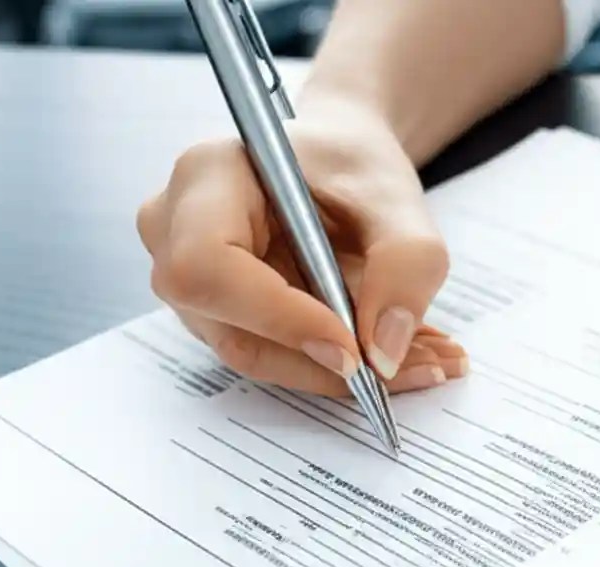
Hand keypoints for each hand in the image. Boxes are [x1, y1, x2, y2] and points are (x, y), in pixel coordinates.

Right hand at [136, 100, 466, 396]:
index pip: (209, 265)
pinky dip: (332, 366)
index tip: (353, 349)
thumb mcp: (397, 200)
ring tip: (424, 362)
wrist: (339, 161)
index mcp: (206, 175)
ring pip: (254, 354)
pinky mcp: (214, 312)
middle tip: (419, 366)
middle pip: (230, 325)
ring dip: (339, 373)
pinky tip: (393, 356)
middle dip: (325, 361)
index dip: (278, 317)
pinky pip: (269, 356)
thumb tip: (383, 354)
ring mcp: (187, 278)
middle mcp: (175, 229)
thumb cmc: (354, 163)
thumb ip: (404, 266)